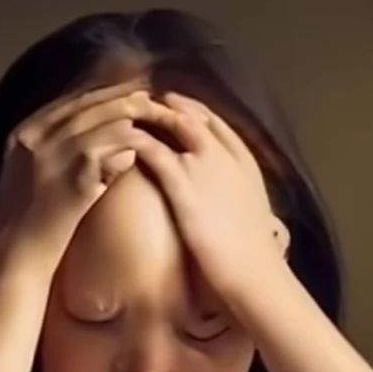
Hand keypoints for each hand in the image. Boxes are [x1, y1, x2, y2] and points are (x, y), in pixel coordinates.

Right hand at [0, 78, 182, 259]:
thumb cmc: (25, 227)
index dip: (99, 93)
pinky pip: (105, 153)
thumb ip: (48, 153)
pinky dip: (124, 147)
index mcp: (21, 135)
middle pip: (84, 105)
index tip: (124, 89)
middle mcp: (33, 140)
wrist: (16, 258)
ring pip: (98, 124)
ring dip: (128, 117)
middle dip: (118, 96)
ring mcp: (51, 158)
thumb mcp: (26, 178)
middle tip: (146, 94)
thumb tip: (84, 140)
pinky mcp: (71, 180)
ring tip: (151, 115)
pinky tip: (139, 149)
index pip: (67, 102)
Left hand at [130, 91, 290, 306]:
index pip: (215, 121)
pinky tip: (117, 139)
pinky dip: (132, 138)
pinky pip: (150, 147)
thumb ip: (238, 196)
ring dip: (147, 112)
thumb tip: (230, 201)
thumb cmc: (254, 253)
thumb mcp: (254, 212)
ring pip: (171, 120)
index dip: (191, 110)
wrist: (255, 270)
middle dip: (166, 104)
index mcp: (245, 160)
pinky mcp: (182, 181)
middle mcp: (226, 152)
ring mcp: (204, 163)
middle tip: (141, 101)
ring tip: (123, 112)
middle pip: (193, 113)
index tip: (173, 106)